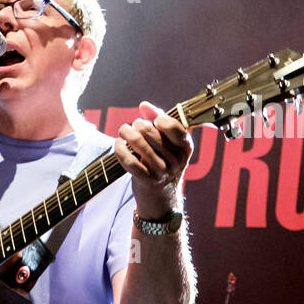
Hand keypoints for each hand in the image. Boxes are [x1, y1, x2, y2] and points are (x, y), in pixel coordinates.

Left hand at [115, 101, 192, 218]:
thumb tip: (144, 105)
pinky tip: (118, 144)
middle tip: (133, 126)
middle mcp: (177, 160)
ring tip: (123, 130)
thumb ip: (158, 120)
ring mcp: (162, 172)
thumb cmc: (163, 163)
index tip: (155, 121)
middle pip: (152, 133)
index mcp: (185, 148)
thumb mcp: (168, 144)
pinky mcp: (147, 181)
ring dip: (126, 133)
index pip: (176, 128)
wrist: (162, 198)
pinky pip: (129, 161)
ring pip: (139, 145)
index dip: (161, 120)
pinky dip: (120, 149)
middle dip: (138, 125)